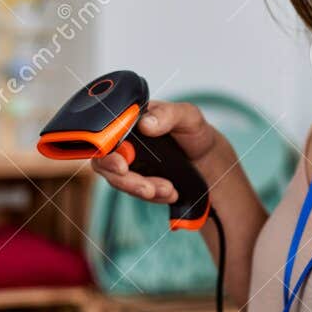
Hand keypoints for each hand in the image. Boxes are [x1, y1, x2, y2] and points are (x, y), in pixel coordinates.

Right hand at [90, 99, 222, 204]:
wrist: (206, 159)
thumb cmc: (193, 132)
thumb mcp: (187, 116)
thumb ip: (167, 115)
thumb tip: (146, 124)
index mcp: (129, 119)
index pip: (104, 133)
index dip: (107, 151)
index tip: (121, 166)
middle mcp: (122, 140)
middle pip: (105, 163)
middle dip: (125, 180)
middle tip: (148, 189)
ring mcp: (127, 162)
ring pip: (119, 181)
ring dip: (141, 189)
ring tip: (168, 189)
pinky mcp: (135, 180)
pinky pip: (134, 193)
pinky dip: (153, 196)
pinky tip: (171, 192)